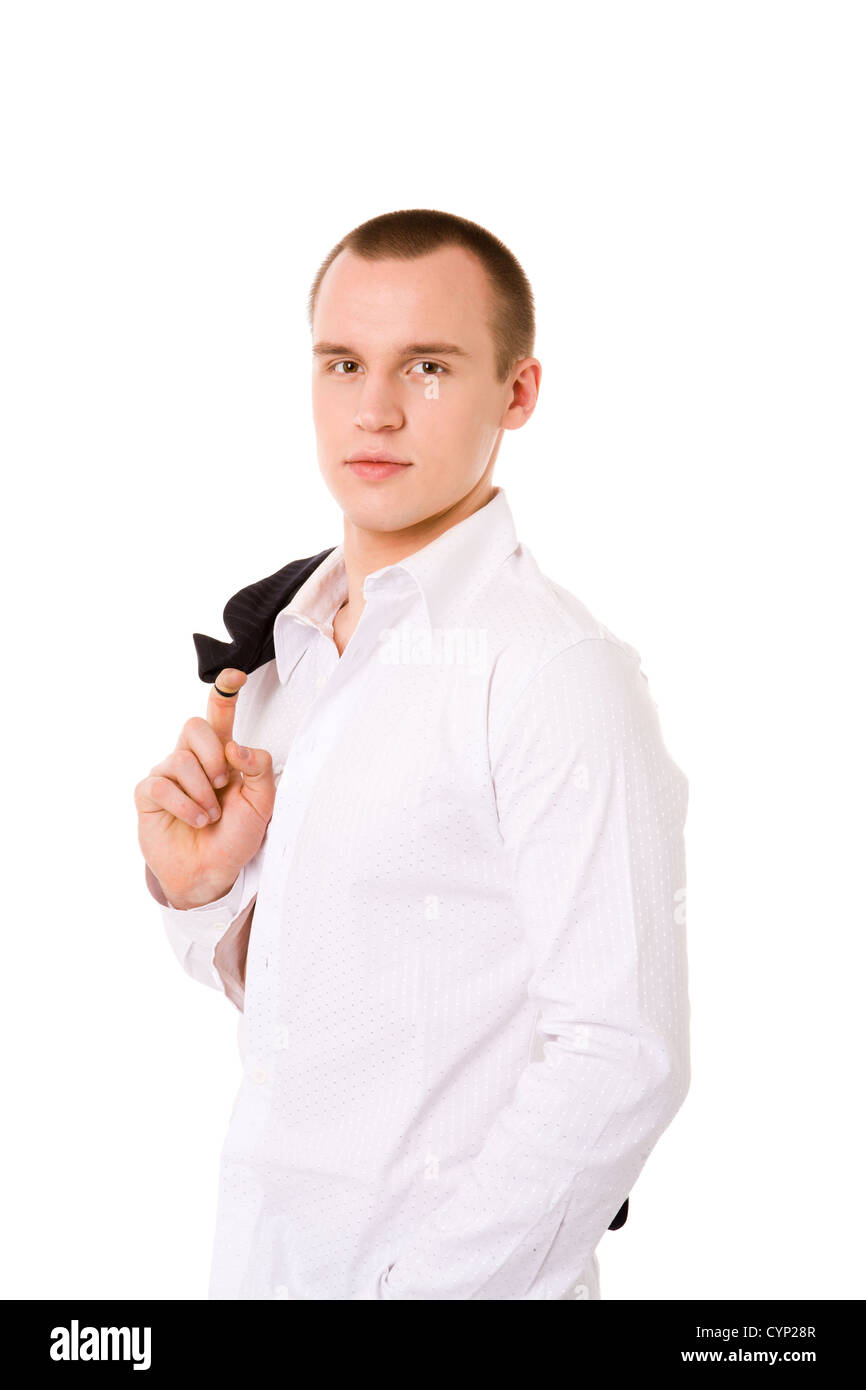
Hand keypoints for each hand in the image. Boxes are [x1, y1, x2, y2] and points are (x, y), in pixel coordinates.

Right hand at [134, 669, 275, 908]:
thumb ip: (260, 769)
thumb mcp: (263, 803)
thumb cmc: (236, 836)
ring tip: (210, 815)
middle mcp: (192, 759)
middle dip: (213, 754)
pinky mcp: (148, 796)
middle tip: (224, 784)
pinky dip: (185, 805)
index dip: (224, 691)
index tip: (235, 676)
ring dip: (202, 791)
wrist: (213, 872)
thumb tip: (237, 747)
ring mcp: (168, 775)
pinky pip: (161, 785)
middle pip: (195, 726)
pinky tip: (196, 820)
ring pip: (181, 759)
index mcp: (222, 754)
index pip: (219, 714)